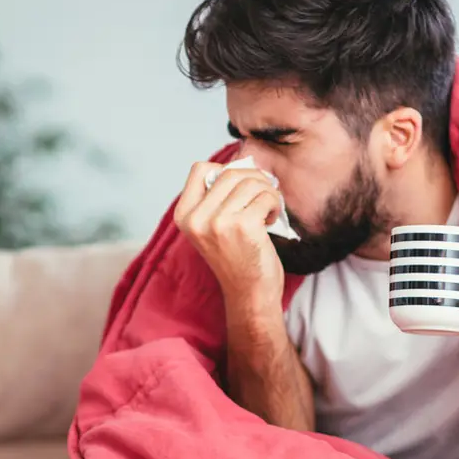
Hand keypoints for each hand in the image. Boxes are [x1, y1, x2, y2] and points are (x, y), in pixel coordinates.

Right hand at [173, 162, 285, 319]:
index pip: (200, 168)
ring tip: (267, 211)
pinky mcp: (243, 226)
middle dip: (254, 180)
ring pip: (251, 182)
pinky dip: (275, 205)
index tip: (239, 189)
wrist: (249, 294)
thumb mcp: (212, 227)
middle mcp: (196, 218)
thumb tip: (243, 164)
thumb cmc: (236, 258)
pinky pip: (266, 196)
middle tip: (263, 198)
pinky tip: (272, 220)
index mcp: (184, 215)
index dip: (225, 171)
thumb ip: (217, 198)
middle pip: (230, 172)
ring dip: (267, 193)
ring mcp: (218, 222)